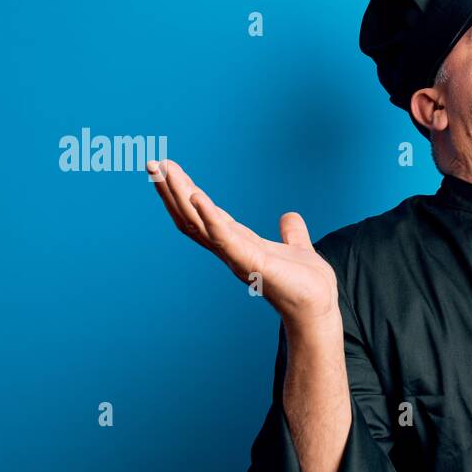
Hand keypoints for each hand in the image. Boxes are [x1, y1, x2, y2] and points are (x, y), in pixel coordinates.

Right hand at [147, 159, 339, 331]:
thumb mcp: (297, 249)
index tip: (169, 170)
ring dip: (180, 196)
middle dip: (171, 190)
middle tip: (152, 163)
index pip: (204, 215)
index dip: (186, 193)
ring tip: (163, 171)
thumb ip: (291, 233)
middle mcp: (231, 250)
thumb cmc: (306, 284)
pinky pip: (224, 238)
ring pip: (199, 223)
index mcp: (239, 243)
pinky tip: (197, 196)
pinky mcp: (251, 264)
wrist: (319, 308)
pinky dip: (210, 217)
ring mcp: (237, 257)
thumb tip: (290, 217)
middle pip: (192, 216)